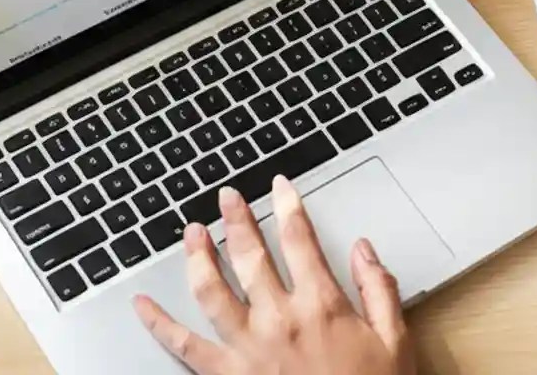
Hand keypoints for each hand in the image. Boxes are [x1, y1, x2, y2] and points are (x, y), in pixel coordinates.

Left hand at [133, 176, 414, 374]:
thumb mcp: (394, 341)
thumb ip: (379, 289)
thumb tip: (364, 249)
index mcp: (321, 306)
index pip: (300, 240)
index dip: (288, 207)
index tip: (279, 187)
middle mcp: (279, 319)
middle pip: (250, 256)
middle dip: (237, 219)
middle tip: (228, 197)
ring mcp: (247, 348)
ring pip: (211, 289)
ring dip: (198, 256)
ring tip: (193, 232)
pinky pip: (183, 346)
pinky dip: (158, 323)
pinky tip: (142, 304)